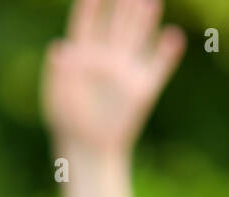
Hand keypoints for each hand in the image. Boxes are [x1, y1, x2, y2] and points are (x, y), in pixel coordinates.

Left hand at [41, 0, 184, 155]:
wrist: (87, 149)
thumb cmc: (67, 124)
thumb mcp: (55, 100)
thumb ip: (57, 74)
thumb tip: (58, 48)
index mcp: (82, 58)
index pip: (87, 25)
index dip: (90, 6)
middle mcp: (107, 59)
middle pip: (117, 24)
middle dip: (123, 3)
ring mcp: (126, 71)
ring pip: (138, 37)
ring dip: (145, 19)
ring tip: (150, 0)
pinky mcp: (143, 89)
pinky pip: (159, 66)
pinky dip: (168, 52)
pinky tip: (173, 35)